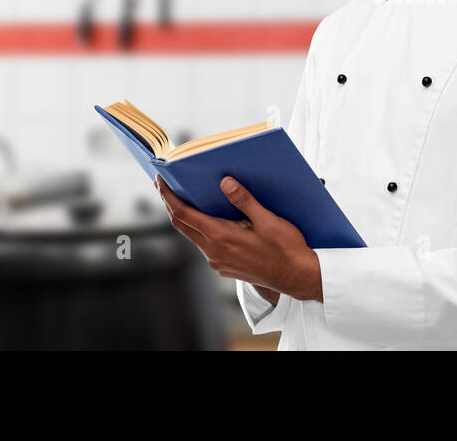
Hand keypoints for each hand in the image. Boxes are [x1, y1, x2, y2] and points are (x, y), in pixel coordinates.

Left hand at [155, 174, 322, 301]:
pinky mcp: (224, 267)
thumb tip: (225, 182)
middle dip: (171, 203)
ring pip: (192, 235)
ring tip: (185, 198)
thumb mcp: (267, 220)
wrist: (296, 276)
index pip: (184, 214)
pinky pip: (204, 245)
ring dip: (185, 217)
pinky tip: (208, 220)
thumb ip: (244, 200)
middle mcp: (213, 251)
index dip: (169, 196)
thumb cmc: (285, 248)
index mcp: (221, 237)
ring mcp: (217, 262)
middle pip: (182, 224)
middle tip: (165, 184)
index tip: (160, 181)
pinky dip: (199, 229)